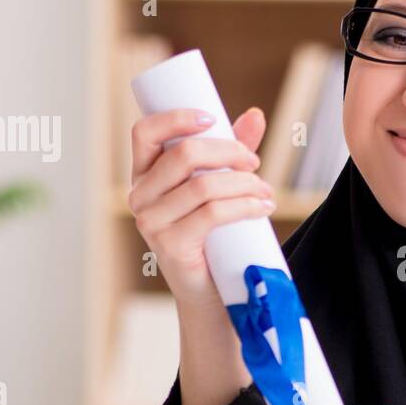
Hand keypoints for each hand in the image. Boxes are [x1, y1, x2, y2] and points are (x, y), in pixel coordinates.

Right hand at [127, 106, 274, 305]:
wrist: (211, 290)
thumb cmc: (213, 234)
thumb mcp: (219, 186)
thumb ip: (232, 152)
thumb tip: (256, 114)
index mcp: (143, 174)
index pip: (144, 133)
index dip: (175, 118)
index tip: (213, 118)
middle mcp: (139, 196)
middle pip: (183, 155)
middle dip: (229, 152)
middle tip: (255, 163)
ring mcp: (151, 223)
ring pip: (203, 186)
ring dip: (244, 183)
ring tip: (266, 191)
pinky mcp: (170, 246)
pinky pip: (212, 214)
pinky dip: (245, 206)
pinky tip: (263, 207)